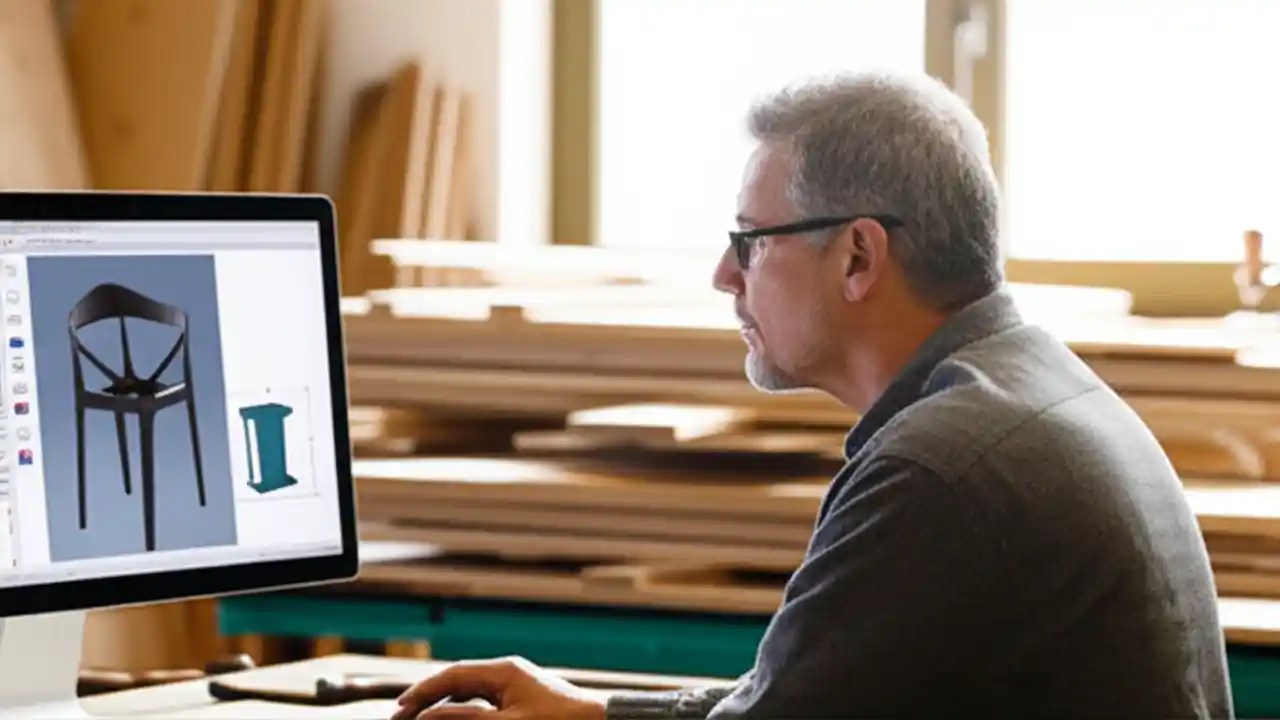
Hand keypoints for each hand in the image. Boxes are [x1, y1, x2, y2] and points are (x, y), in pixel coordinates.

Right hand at [390, 656, 607, 719]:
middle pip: (458, 681)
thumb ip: (466, 718)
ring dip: (446, 705)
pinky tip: (456, 719)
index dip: (422, 691)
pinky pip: (486, 702)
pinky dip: (466, 710)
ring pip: (471, 692)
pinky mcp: (525, 701)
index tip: (400, 709)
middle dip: (429, 699)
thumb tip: (431, 714)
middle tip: (403, 716)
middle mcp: (508, 673)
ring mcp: (517, 686)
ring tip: (423, 719)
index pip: (451, 675)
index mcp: (503, 671)